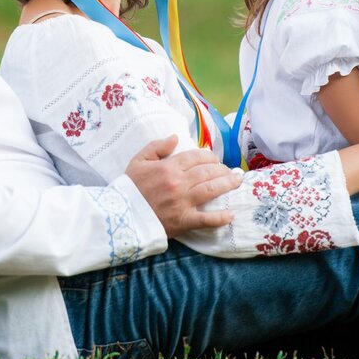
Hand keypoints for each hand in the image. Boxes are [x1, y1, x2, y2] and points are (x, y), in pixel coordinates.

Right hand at [125, 135, 240, 237]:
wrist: (122, 215)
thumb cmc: (129, 188)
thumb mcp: (138, 161)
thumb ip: (157, 146)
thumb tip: (175, 137)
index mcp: (168, 167)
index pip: (196, 157)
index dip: (209, 156)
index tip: (214, 159)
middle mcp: (179, 183)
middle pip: (208, 172)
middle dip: (222, 169)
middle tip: (229, 170)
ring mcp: (183, 202)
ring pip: (211, 189)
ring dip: (227, 184)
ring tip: (236, 181)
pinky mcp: (184, 221)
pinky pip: (206, 219)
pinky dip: (220, 218)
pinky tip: (231, 215)